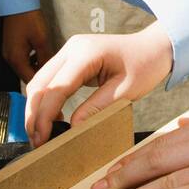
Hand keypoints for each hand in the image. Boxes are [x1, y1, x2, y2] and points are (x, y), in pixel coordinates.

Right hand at [3, 9, 53, 83]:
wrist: (18, 4)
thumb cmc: (28, 18)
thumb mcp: (42, 40)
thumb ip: (46, 58)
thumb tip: (52, 70)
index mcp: (16, 58)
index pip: (29, 80)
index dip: (42, 84)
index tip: (52, 85)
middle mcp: (10, 58)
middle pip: (26, 75)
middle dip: (40, 75)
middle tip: (54, 73)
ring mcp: (9, 53)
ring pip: (25, 68)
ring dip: (36, 67)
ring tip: (49, 63)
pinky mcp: (11, 47)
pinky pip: (22, 59)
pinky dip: (32, 60)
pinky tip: (41, 55)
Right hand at [24, 23, 172, 146]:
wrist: (154, 47)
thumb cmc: (145, 65)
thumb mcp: (125, 91)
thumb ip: (97, 108)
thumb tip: (72, 129)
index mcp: (85, 54)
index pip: (55, 88)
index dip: (44, 116)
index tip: (42, 139)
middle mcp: (71, 48)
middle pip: (39, 84)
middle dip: (34, 114)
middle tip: (37, 142)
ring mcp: (69, 51)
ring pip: (40, 82)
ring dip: (37, 108)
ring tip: (42, 134)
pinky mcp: (71, 58)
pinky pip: (50, 80)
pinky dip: (47, 100)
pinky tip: (55, 118)